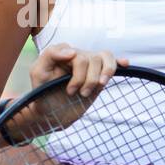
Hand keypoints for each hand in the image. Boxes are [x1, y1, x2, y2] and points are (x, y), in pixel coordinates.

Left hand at [12, 46, 126, 139]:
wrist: (51, 113)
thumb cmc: (42, 93)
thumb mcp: (38, 72)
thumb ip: (50, 55)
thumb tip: (73, 51)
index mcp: (63, 52)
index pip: (76, 54)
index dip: (77, 74)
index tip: (69, 90)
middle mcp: (77, 55)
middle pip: (91, 59)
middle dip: (86, 80)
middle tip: (74, 94)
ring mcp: (89, 65)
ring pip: (105, 58)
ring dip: (102, 75)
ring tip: (97, 87)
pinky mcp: (99, 75)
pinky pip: (112, 62)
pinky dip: (119, 62)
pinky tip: (125, 64)